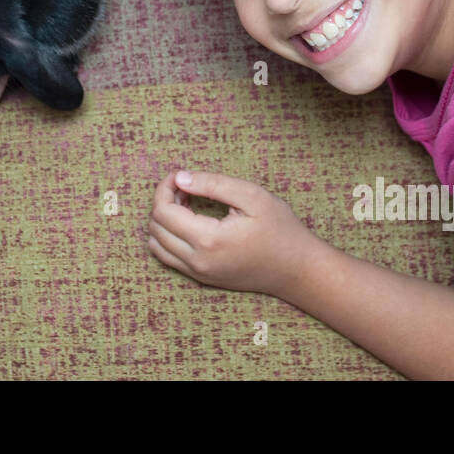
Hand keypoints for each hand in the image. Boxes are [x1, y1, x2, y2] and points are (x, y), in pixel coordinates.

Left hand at [147, 170, 314, 295]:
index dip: (165, 188)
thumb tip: (180, 178)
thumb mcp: (251, 196)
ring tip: (186, 203)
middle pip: (156, 227)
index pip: (163, 212)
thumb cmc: (280, 230)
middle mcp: (197, 262)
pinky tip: (190, 221)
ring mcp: (199, 273)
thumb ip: (213, 184)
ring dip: (163, 220)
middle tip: (186, 186)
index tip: (179, 174)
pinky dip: (168, 237)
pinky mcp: (202, 278)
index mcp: (208, 240)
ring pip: (156, 245)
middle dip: (163, 201)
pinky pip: (168, 257)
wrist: (298, 270)